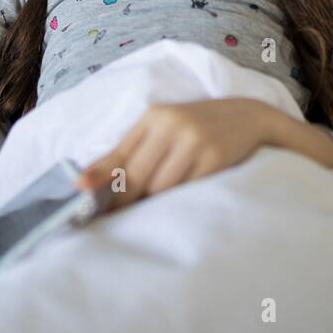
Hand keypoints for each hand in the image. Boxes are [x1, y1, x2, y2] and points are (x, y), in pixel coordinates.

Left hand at [74, 98, 273, 212]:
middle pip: (137, 175)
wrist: (249, 116)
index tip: (85, 198)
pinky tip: (179, 204)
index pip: (119, 156)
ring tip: (155, 207)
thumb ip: (127, 152)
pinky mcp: (216, 158)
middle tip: (121, 216)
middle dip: (126, 200)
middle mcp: (173, 124)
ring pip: (160, 188)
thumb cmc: (196, 127)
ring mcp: (195, 140)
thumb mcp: (162, 129)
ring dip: (154, 203)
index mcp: (154, 116)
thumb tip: (83, 182)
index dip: (101, 181)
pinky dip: (179, 202)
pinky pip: (187, 191)